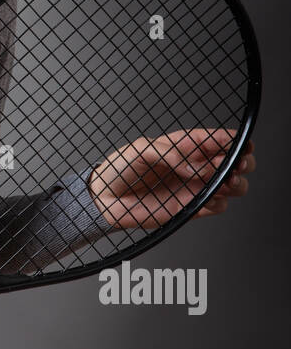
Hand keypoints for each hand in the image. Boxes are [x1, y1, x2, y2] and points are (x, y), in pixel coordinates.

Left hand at [88, 129, 255, 230]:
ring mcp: (194, 188)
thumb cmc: (119, 168)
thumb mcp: (143, 149)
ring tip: (225, 183)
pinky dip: (219, 203)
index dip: (234, 140)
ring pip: (232, 185)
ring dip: (236, 184)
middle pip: (234, 162)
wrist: (105, 200)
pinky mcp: (190, 209)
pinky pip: (217, 207)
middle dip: (243, 162)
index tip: (243, 143)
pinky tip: (208, 199)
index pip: (217, 140)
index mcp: (184, 146)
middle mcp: (194, 166)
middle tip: (236, 166)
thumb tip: (198, 167)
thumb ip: (173, 155)